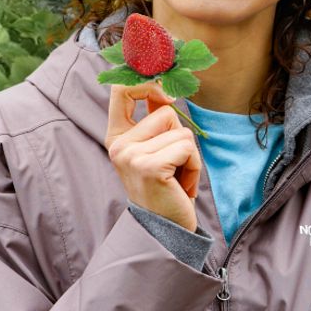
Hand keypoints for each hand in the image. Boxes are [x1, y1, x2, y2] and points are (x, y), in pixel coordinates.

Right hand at [106, 82, 200, 232]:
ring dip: (189, 155)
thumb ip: (155, 118)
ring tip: (176, 177)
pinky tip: (181, 186)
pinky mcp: (149, 167)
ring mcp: (131, 156)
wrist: (167, 230)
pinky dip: (193, 166)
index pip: (121, 88)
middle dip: (180, 137)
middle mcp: (118, 145)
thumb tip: (165, 85)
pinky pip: (187, 148)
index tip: (167, 93)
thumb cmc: (166, 187)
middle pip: (166, 111)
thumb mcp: (156, 149)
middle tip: (173, 166)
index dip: (148, 81)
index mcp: (116, 136)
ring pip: (181, 131)